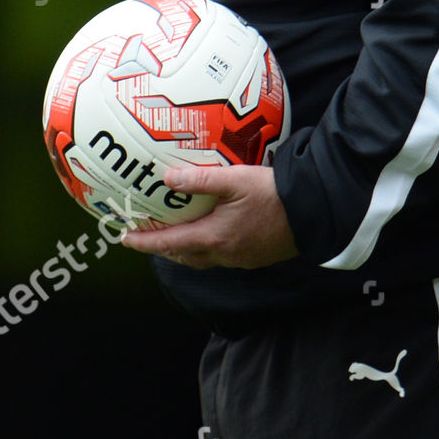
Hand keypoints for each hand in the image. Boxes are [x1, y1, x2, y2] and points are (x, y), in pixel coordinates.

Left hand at [119, 165, 297, 269]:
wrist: (314, 213)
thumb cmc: (275, 195)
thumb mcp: (236, 179)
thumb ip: (200, 179)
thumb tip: (167, 178)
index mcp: (213, 237)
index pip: (168, 243)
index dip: (144, 242)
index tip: (124, 239)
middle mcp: (223, 254)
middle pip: (183, 256)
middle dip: (162, 248)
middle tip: (148, 237)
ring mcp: (240, 259)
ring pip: (203, 259)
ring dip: (185, 250)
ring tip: (177, 236)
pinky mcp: (255, 257)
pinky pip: (222, 257)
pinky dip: (207, 249)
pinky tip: (214, 234)